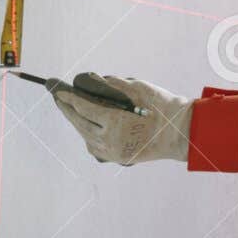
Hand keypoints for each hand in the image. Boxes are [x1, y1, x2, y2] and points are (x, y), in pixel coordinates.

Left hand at [52, 75, 191, 165]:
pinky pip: (95, 146)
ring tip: (70, 110)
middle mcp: (109, 140)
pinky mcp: (118, 157)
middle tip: (58, 98)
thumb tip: (92, 80)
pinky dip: (87, 134)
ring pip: (85, 136)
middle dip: (67, 109)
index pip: (84, 108)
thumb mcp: (138, 87)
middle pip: (80, 123)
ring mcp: (113, 151)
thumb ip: (113, 84)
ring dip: (77, 122)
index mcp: (114, 122)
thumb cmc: (162, 106)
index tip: (58, 91)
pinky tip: (86, 127)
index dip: (69, 98)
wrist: (180, 133)